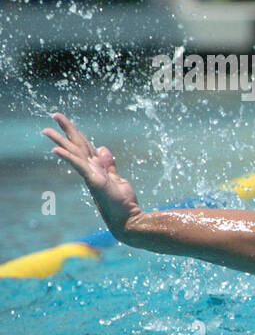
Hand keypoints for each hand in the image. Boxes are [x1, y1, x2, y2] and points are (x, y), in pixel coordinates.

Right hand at [43, 113, 141, 235]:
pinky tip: (57, 150)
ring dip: (61, 140)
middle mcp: (91, 170)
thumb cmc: (123, 202)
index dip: (77, 133)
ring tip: (47, 129)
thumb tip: (103, 148)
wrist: (128, 219)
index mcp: (97, 168)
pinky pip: (80, 166)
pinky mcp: (95, 181)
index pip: (86, 146)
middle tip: (55, 114)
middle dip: (67, 129)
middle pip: (78, 145)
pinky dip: (69, 157)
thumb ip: (109, 165)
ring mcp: (91, 176)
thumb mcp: (118, 179)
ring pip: (75, 153)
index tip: (67, 121)